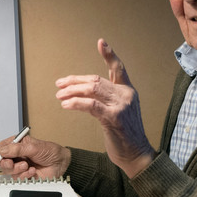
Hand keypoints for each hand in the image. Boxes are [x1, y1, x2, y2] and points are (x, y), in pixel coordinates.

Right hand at [0, 134, 71, 179]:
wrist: (61, 164)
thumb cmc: (50, 152)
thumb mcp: (34, 147)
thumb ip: (17, 149)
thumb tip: (3, 150)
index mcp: (18, 144)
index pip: (2, 147)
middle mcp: (17, 155)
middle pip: (2, 161)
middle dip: (5, 163)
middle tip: (12, 163)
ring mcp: (20, 166)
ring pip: (8, 170)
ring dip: (17, 169)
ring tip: (27, 166)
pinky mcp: (25, 175)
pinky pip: (17, 178)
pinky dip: (24, 175)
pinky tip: (32, 171)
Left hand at [55, 39, 154, 177]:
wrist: (136, 154)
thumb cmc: (125, 136)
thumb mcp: (119, 113)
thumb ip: (108, 100)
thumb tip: (85, 93)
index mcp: (128, 91)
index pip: (118, 68)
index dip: (109, 54)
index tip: (101, 42)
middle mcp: (126, 95)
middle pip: (95, 80)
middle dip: (74, 81)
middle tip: (60, 84)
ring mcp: (121, 105)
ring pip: (92, 90)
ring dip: (72, 91)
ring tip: (59, 95)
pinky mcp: (114, 117)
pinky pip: (91, 105)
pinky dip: (76, 103)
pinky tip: (66, 104)